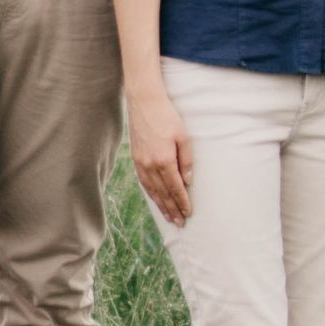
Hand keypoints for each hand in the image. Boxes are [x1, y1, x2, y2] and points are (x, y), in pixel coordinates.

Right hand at [129, 86, 195, 226]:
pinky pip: (144, 182)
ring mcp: (140, 163)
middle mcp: (150, 165)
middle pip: (163, 193)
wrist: (144, 102)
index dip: (182, 202)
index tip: (188, 213)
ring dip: (161, 205)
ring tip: (169, 217)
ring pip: (152, 191)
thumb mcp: (183, 136)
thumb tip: (187, 181)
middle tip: (180, 223)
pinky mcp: (136, 159)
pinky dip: (151, 194)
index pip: (175, 188)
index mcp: (164, 160)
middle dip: (172, 209)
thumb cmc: (167, 117)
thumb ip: (186, 160)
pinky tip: (156, 200)